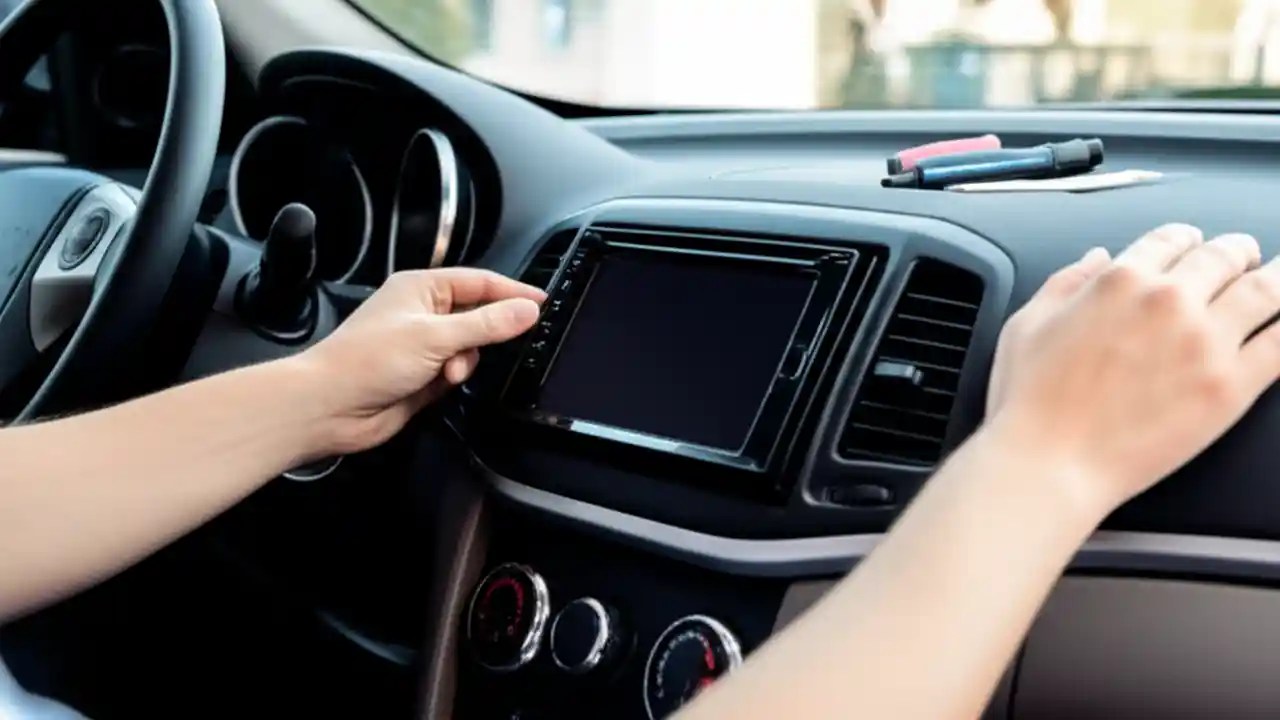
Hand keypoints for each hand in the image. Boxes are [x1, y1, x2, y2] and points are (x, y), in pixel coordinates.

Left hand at [297, 268, 543, 454]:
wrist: (329, 407)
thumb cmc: (367, 361)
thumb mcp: (435, 337)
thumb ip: (487, 324)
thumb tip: (528, 310)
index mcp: (421, 288)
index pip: (480, 282)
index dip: (512, 292)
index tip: (542, 303)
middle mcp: (422, 313)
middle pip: (478, 316)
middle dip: (487, 333)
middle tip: (506, 341)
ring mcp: (422, 346)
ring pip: (470, 348)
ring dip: (466, 361)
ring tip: (449, 373)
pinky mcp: (422, 376)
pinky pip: (457, 372)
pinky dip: (456, 378)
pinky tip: (442, 384)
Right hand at [985, 224, 1279, 516]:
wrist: (1049, 462)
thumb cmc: (1029, 401)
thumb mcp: (1028, 324)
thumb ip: (1066, 282)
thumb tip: (1096, 258)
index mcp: (1120, 280)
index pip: (1172, 238)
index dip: (1186, 239)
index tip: (1191, 246)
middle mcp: (1169, 301)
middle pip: (1224, 256)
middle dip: (1235, 252)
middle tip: (1241, 258)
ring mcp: (1205, 342)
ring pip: (1267, 289)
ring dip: (1276, 278)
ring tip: (1277, 280)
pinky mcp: (1230, 387)